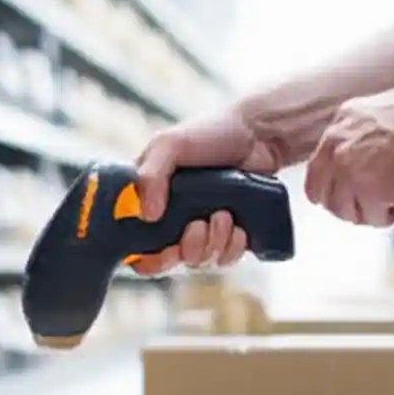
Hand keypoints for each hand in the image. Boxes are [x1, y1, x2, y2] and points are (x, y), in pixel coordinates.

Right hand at [131, 108, 283, 275]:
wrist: (259, 134)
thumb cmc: (209, 133)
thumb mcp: (169, 144)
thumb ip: (150, 175)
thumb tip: (147, 215)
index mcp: (148, 199)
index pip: (134, 244)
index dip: (145, 257)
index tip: (164, 250)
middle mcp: (171, 219)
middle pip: (168, 260)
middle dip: (188, 249)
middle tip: (198, 225)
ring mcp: (200, 228)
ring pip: (199, 261)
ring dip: (213, 243)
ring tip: (224, 214)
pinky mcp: (227, 234)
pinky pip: (225, 259)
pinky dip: (232, 247)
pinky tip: (239, 227)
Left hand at [304, 86, 393, 226]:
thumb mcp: (383, 115)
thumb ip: (364, 139)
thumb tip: (366, 165)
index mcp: (340, 126)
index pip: (317, 172)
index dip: (336, 190)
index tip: (356, 195)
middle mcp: (336, 147)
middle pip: (324, 197)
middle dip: (350, 206)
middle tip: (378, 203)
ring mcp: (349, 170)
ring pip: (345, 212)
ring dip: (372, 212)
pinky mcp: (369, 190)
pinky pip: (373, 219)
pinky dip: (391, 215)